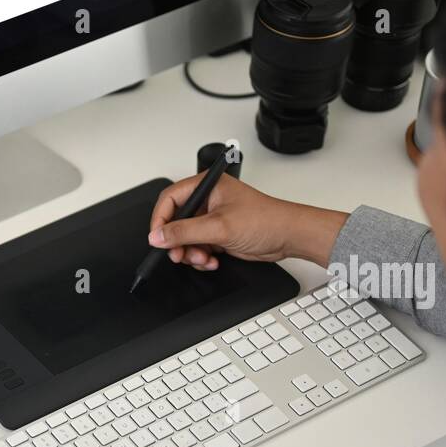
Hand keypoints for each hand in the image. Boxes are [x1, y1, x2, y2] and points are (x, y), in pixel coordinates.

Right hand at [148, 173, 349, 270]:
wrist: (287, 236)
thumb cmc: (265, 220)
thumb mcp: (219, 226)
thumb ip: (184, 231)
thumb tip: (158, 236)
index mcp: (207, 185)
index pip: (170, 199)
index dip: (160, 220)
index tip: (157, 238)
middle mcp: (207, 200)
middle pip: (175, 222)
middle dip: (177, 242)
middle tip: (180, 255)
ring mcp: (211, 218)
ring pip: (185, 238)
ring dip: (191, 253)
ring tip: (204, 258)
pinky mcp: (217, 234)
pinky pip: (197, 248)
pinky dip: (200, 258)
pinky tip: (212, 260)